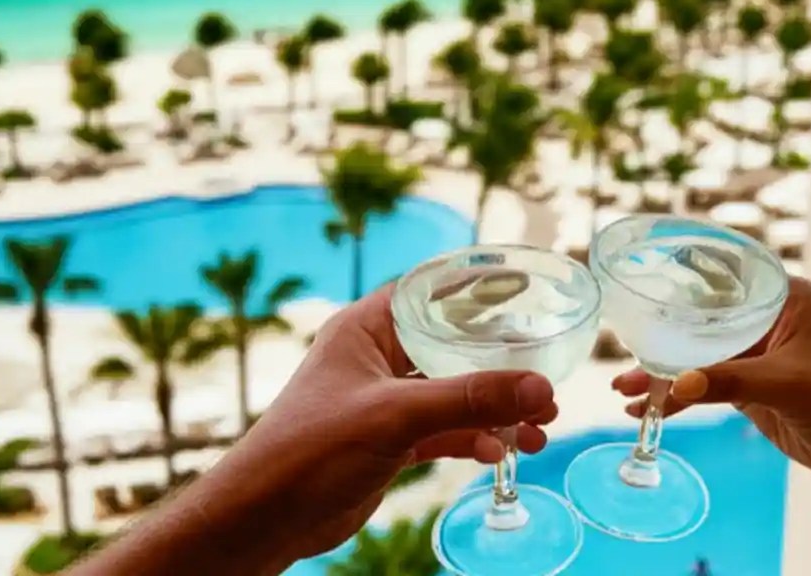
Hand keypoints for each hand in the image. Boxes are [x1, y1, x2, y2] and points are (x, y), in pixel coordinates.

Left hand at [195, 284, 557, 569]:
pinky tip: (501, 453)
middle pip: (453, 348)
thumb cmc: (310, 450)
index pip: (431, 291)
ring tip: (539, 428)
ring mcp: (385, 402)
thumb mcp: (395, 416)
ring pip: (455, 395)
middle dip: (502, 367)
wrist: (264, 520)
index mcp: (366, 328)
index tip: (527, 296)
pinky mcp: (389, 442)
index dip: (478, 290)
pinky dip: (474, 440)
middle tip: (546, 383)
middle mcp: (377, 358)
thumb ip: (468, 400)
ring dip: (495, 410)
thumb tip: (539, 388)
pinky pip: (444, 431)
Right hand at [613, 277, 810, 474]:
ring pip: (697, 354)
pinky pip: (702, 384)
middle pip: (702, 317)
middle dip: (662, 335)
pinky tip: (646, 409)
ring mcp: (754, 352)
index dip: (685, 273)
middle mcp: (765, 317)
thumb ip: (731, 381)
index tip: (646, 274)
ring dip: (663, 372)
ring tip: (623, 388)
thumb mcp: (787, 384)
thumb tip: (678, 385)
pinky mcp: (747, 385)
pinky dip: (676, 396)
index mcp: (783, 296)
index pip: (726, 272)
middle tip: (624, 349)